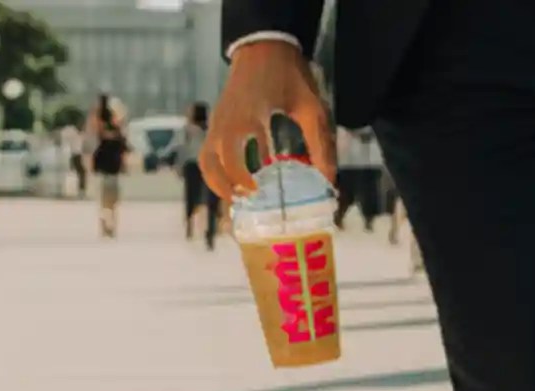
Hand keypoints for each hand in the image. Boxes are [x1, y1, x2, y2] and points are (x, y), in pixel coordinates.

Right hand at [200, 41, 335, 199]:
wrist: (264, 45)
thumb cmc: (290, 76)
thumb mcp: (312, 109)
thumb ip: (321, 145)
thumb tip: (328, 180)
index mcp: (249, 117)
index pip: (233, 156)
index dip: (242, 179)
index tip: (259, 192)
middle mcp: (227, 121)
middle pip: (212, 163)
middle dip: (227, 187)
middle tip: (250, 202)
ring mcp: (218, 120)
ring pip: (206, 160)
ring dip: (218, 182)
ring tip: (240, 197)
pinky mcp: (218, 120)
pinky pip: (210, 151)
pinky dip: (219, 170)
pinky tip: (241, 180)